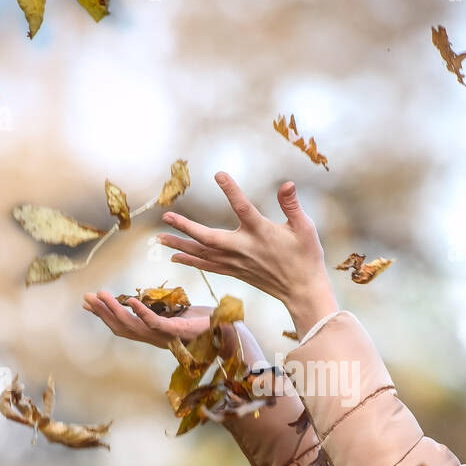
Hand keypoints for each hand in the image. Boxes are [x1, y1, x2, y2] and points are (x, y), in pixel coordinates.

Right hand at [82, 290, 213, 349]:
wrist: (229, 334)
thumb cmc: (207, 324)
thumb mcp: (179, 313)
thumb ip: (162, 309)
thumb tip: (148, 300)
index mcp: (156, 333)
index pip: (124, 326)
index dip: (105, 316)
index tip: (88, 303)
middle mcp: (158, 338)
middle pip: (123, 328)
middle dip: (103, 313)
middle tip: (86, 298)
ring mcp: (167, 336)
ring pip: (134, 326)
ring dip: (115, 311)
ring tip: (101, 296)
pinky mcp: (179, 331)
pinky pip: (155, 323)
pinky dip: (141, 312)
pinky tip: (130, 301)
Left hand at [155, 171, 338, 336]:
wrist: (302, 290)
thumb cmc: (306, 257)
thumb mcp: (305, 228)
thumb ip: (292, 205)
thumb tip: (287, 184)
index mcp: (261, 233)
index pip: (243, 207)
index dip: (231, 191)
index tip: (218, 174)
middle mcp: (244, 248)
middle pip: (208, 237)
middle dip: (186, 227)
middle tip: (166, 217)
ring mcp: (237, 262)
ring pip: (203, 254)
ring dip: (180, 244)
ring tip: (159, 238)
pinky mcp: (235, 272)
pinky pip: (208, 266)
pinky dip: (191, 261)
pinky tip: (177, 255)